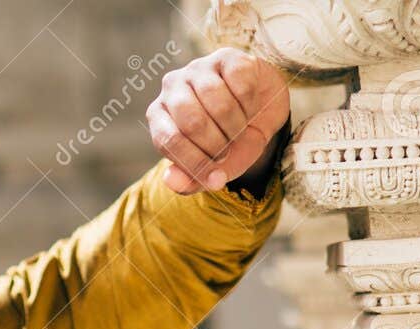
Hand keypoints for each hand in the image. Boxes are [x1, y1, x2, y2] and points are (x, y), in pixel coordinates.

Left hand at [147, 47, 290, 194]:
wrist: (261, 112)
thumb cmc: (229, 140)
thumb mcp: (212, 168)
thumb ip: (190, 180)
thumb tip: (173, 182)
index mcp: (159, 115)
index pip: (169, 141)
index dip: (195, 163)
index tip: (216, 178)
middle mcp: (172, 87)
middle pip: (193, 122)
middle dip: (217, 145)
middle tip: (228, 149)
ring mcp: (198, 67)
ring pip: (219, 104)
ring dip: (236, 126)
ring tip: (239, 129)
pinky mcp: (226, 56)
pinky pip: (240, 85)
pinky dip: (250, 105)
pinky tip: (249, 107)